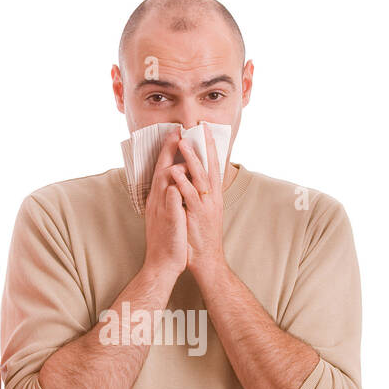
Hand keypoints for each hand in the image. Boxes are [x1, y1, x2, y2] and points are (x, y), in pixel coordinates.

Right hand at [142, 127, 188, 278]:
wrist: (162, 264)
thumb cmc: (168, 240)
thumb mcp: (168, 214)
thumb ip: (171, 198)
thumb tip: (175, 183)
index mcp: (159, 198)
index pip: (162, 169)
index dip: (168, 152)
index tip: (175, 134)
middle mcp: (158, 201)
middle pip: (161, 170)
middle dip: (168, 150)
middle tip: (176, 131)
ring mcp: (162, 210)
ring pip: (164, 182)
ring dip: (172, 165)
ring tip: (180, 149)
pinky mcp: (169, 220)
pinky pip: (171, 202)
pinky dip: (174, 190)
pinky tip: (178, 179)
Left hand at [171, 121, 225, 276]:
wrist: (206, 260)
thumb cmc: (201, 236)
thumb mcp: (203, 211)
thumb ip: (199, 194)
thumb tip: (194, 178)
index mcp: (213, 195)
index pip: (211, 166)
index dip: (209, 148)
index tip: (205, 131)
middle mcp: (212, 197)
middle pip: (208, 166)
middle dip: (202, 146)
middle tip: (196, 128)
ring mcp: (206, 206)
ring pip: (199, 177)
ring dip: (191, 159)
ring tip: (183, 143)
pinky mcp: (197, 216)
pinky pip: (189, 196)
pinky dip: (182, 182)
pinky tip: (175, 171)